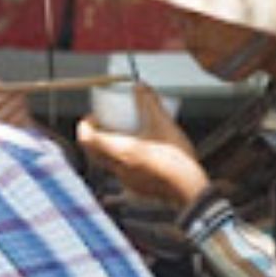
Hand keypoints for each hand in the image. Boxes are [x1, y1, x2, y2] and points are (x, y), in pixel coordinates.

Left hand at [75, 85, 208, 208]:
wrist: (190, 190)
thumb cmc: (176, 159)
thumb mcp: (164, 124)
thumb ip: (150, 103)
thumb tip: (139, 86)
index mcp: (119, 151)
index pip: (86, 139)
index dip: (85, 125)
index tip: (94, 116)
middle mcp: (117, 168)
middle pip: (92, 151)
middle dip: (95, 135)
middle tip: (105, 123)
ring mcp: (126, 180)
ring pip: (106, 162)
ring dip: (108, 147)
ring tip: (124, 134)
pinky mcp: (136, 187)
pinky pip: (120, 171)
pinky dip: (122, 158)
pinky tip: (139, 151)